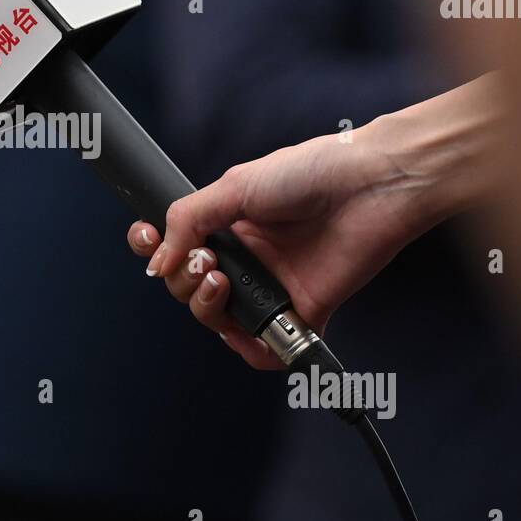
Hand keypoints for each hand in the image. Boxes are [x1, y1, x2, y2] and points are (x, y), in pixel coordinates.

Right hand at [128, 77, 501, 368]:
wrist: (374, 185)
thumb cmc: (313, 171)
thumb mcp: (235, 186)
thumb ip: (188, 221)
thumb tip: (156, 263)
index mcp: (229, 225)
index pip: (178, 248)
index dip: (156, 251)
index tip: (146, 241)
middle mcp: (249, 258)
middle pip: (191, 290)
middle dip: (182, 280)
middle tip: (201, 261)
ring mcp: (274, 287)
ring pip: (221, 321)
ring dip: (205, 308)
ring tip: (219, 281)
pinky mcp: (305, 311)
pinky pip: (269, 349)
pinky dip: (252, 349)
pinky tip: (245, 327)